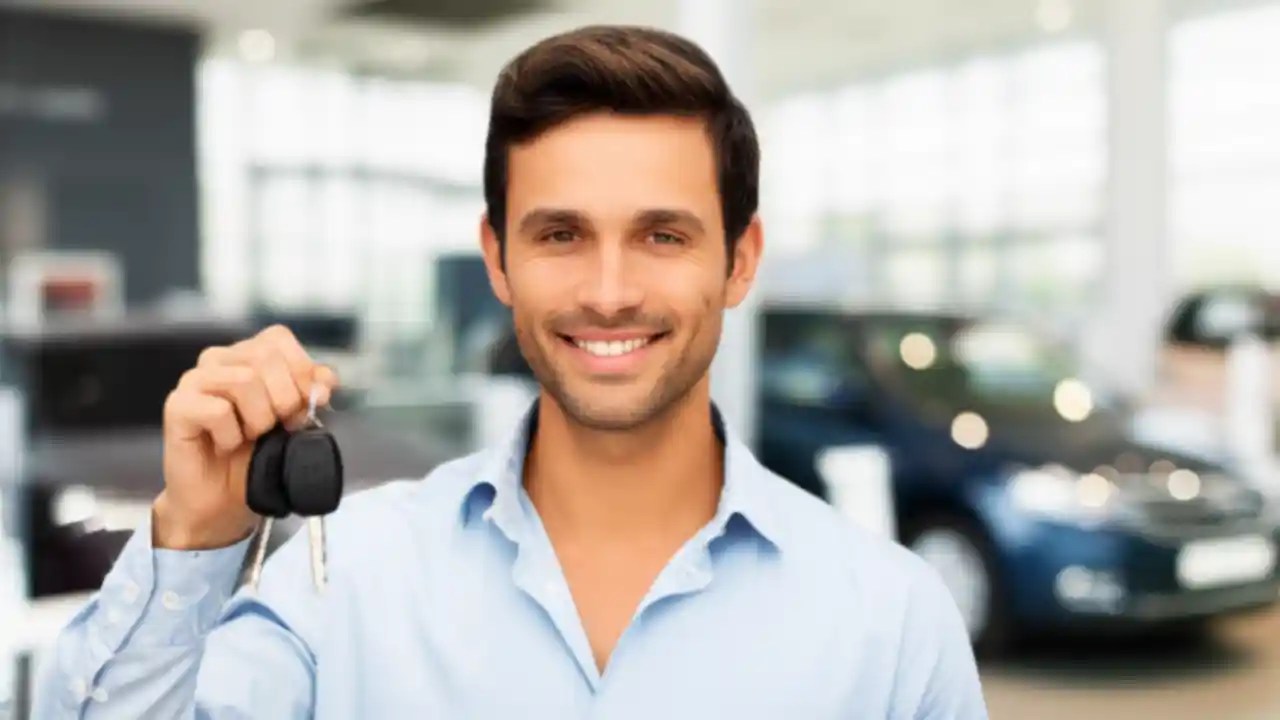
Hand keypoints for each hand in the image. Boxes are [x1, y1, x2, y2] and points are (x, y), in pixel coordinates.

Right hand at [153, 324, 337, 549]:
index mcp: (247, 354)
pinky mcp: (177, 406)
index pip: (278, 338)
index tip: (303, 406)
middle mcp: (218, 359)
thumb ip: (312, 392)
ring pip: (244, 380)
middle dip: (285, 399)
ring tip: (248, 436)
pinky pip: (219, 411)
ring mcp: (194, 380)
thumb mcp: (297, 419)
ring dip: (258, 419)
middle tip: (276, 427)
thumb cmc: (257, 456)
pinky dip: (232, 435)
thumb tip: (325, 380)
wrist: (224, 501)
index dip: (299, 371)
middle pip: (265, 357)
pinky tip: (225, 445)